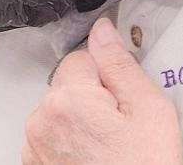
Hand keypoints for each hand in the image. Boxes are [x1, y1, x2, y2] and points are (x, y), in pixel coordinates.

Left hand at [23, 19, 182, 163]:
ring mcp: (34, 147)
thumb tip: (103, 31)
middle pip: (69, 85)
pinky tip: (96, 157)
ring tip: (110, 146)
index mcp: (68, 99)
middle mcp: (41, 121)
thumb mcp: (148, 108)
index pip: (83, 57)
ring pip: (60, 111)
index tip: (123, 99)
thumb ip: (120, 63)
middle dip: (93, 97)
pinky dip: (70, 142)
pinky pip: (52, 137)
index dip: (109, 75)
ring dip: (80, 120)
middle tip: (122, 126)